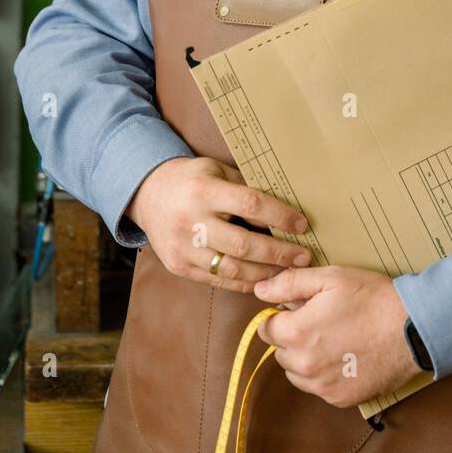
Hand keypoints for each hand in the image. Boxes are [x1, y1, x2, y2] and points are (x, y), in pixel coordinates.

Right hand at [124, 156, 311, 292]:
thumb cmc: (190, 179)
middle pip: (244, 244)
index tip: (302, 225)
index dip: (280, 216)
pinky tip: (263, 279)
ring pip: (232, 269)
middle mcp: (191, 221)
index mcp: (203, 191)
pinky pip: (218, 280)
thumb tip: (284, 204)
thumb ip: (244, 187)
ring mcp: (183, 248)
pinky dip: (244, 282)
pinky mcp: (179, 267)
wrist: (147, 195)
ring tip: (288, 272)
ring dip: (266, 274)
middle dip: (279, 253)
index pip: (250, 205)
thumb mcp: (215, 170)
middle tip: (304, 257)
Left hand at [252, 265, 423, 406]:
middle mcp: (304, 365)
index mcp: (297, 333)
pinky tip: (346, 356)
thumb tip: (260, 290)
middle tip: (322, 321)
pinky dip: (326, 374)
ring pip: (297, 372)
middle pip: (281, 351)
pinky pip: (319, 387)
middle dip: (294, 336)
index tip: (300, 309)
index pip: (266, 329)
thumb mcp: (330, 278)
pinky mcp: (339, 399)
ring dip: (307, 358)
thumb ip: (289, 283)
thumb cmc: (372, 299)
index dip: (282, 316)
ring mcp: (321, 386)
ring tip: (335, 339)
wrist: (412, 329)